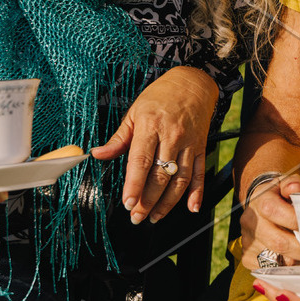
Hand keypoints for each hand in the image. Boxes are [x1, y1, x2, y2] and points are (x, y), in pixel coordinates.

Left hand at [92, 66, 220, 224]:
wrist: (193, 83)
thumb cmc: (160, 96)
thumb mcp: (134, 111)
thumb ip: (119, 138)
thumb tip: (98, 154)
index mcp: (150, 126)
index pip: (141, 161)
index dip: (134, 184)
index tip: (128, 202)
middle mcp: (172, 136)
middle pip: (160, 175)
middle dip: (148, 200)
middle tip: (136, 216)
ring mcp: (189, 144)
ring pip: (180, 179)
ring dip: (168, 203)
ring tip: (155, 217)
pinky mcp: (201, 148)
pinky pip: (200, 173)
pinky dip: (197, 193)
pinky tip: (191, 208)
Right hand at [237, 171, 299, 266]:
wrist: (259, 202)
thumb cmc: (280, 194)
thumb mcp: (287, 184)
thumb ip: (294, 184)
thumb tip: (296, 188)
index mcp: (261, 201)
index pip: (276, 212)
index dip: (297, 222)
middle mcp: (250, 222)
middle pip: (278, 242)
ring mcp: (247, 241)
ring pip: (275, 259)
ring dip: (294, 260)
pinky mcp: (247, 257)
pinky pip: (268, 269)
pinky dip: (284, 267)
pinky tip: (292, 259)